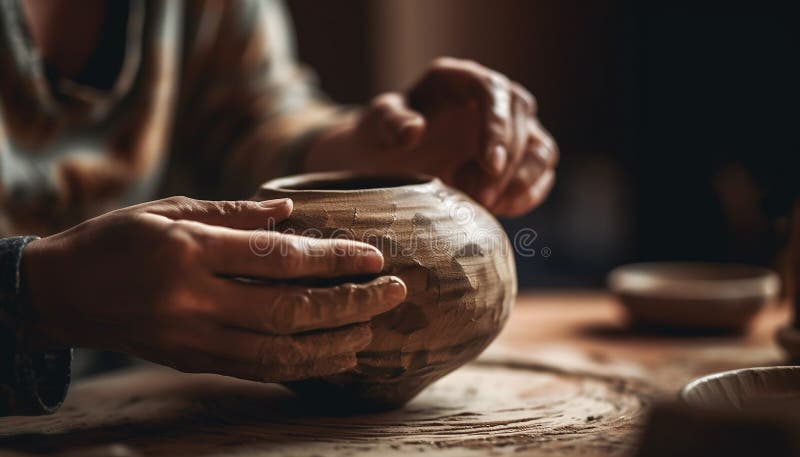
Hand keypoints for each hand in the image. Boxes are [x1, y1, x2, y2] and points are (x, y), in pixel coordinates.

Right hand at [21, 196, 406, 381]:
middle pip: (290, 308)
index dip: (332, 258)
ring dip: (335, 341)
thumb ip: (233, 214)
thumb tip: (292, 211)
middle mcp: (195, 300)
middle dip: (350, 302)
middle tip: (394, 292)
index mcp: (191, 251)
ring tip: (374, 327)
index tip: (374, 256)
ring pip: (280, 350)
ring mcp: (194, 338)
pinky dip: (302, 367)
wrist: (61, 295)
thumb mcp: (168, 210)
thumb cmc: (115, 241)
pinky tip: (335, 356)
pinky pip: (257, 370)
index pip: (277, 258)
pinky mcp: (193, 361)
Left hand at [305, 57, 557, 216]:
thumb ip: (390, 122)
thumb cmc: (380, 139)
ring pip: (542, 149)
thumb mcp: (375, 127)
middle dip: (506, 162)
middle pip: (522, 117)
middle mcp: (490, 98)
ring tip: (482, 203)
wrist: (385, 165)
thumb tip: (414, 130)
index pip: (492, 90)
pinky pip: (541, 175)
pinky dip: (526, 195)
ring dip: (520, 181)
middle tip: (477, 196)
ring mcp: (509, 129)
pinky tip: (496, 209)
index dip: (497, 126)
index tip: (489, 164)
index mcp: (457, 79)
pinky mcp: (517, 159)